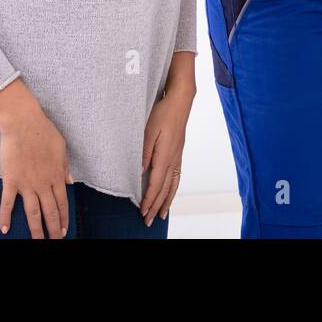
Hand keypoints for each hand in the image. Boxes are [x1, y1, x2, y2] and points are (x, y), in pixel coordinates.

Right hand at [0, 106, 71, 238]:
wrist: (23, 123)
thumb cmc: (44, 132)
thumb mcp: (62, 148)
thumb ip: (65, 167)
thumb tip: (70, 181)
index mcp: (57, 175)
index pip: (62, 203)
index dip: (64, 218)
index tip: (65, 230)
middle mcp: (43, 183)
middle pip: (49, 212)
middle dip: (53, 229)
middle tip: (54, 241)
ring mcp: (27, 183)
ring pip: (32, 212)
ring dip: (36, 229)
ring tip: (37, 241)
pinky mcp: (11, 180)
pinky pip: (8, 203)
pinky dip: (5, 217)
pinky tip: (5, 229)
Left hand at [140, 86, 193, 226]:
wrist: (181, 100)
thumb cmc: (162, 113)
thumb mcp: (148, 131)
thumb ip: (144, 153)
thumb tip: (140, 173)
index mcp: (165, 155)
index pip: (156, 184)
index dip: (149, 200)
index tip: (142, 212)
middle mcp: (174, 159)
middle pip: (166, 188)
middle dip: (157, 206)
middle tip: (149, 221)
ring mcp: (178, 156)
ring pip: (173, 184)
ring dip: (167, 200)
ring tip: (162, 213)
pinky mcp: (179, 152)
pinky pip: (177, 176)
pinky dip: (173, 189)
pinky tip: (170, 192)